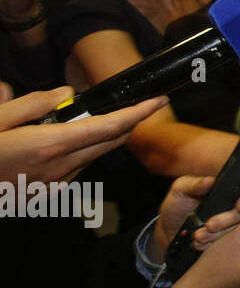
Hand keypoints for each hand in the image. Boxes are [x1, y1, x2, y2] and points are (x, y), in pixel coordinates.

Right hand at [0, 89, 167, 182]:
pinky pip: (77, 168)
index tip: (157, 100)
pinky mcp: (47, 194)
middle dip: (129, 123)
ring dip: (104, 137)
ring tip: (102, 118)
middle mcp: (59, 166)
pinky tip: (67, 140)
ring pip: (94, 156)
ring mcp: (55, 183)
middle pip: (109, 142)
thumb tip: (67, 92)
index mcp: (49, 144)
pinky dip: (83, 152)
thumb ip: (34, 103)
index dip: (137, 113)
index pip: (107, 127)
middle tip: (142, 104)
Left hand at [149, 175, 239, 260]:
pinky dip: (215, 244)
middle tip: (209, 225)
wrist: (169, 230)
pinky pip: (231, 242)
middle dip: (229, 220)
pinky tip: (200, 243)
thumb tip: (210, 181)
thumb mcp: (180, 190)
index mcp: (229, 188)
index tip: (239, 206)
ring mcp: (234, 223)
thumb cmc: (175, 206)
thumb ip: (194, 184)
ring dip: (221, 234)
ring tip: (199, 236)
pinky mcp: (229, 238)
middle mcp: (236, 204)